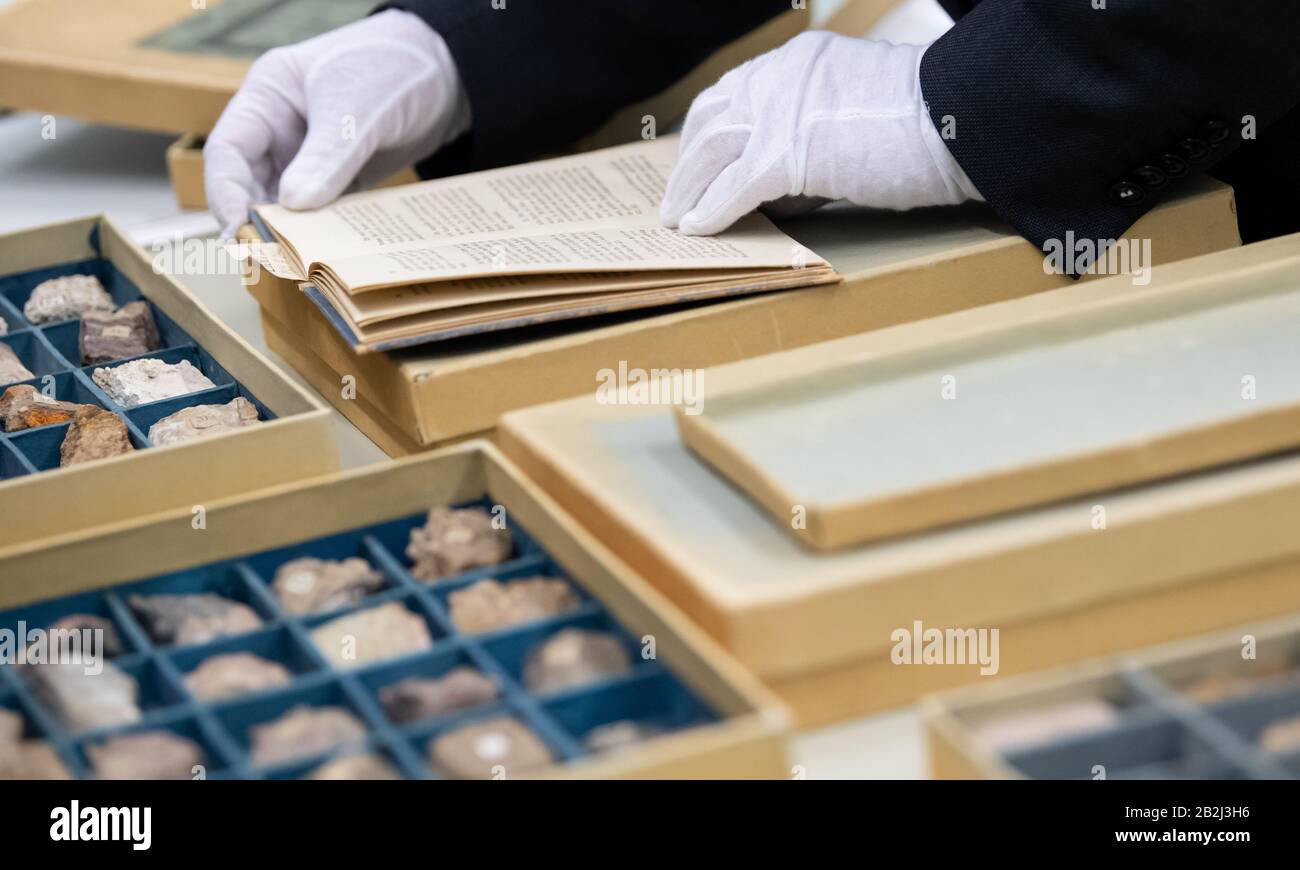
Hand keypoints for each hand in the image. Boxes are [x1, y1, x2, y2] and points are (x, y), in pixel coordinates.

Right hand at [204, 9, 469, 236]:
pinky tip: (326, 256)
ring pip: (284, 204)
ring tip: (293, 264)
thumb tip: (293, 206)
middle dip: (254, 220)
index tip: (236, 229)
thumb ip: (326, 157)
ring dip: (287, 232)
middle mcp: (280, 130)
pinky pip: (321, 211)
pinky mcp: (339, 179)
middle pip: (249, 183)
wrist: (448, 74)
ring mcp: (308, 157)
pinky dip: (321, 232)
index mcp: (267, 98)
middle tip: (266, 259)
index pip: (228, 150)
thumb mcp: (355, 108)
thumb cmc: (393, 67)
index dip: (226, 192)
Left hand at [661, 31, 980, 235]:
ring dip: (688, 190)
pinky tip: (697, 230)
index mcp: (799, 63)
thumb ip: (812, 144)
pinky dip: (712, 211)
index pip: (736, 92)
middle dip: (688, 162)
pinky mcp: (787, 153)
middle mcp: (781, 78)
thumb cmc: (927, 127)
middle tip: (674, 197)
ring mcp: (780, 112)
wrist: (959, 120)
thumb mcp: (857, 121)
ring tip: (676, 219)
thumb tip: (779, 194)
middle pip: (712, 119)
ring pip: (712, 152)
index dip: (709, 129)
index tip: (695, 158)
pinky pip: (734, 187)